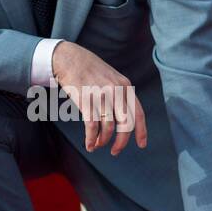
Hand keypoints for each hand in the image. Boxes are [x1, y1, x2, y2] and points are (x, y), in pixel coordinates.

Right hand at [50, 40, 147, 154]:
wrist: (69, 59)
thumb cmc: (90, 70)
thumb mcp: (112, 78)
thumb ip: (121, 94)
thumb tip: (124, 119)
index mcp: (125, 87)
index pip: (139, 114)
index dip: (141, 132)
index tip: (141, 144)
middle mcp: (116, 92)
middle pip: (125, 125)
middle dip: (121, 142)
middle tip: (115, 151)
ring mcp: (101, 96)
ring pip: (108, 128)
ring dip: (103, 141)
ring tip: (98, 145)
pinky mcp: (86, 101)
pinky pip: (92, 126)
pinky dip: (91, 139)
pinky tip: (89, 144)